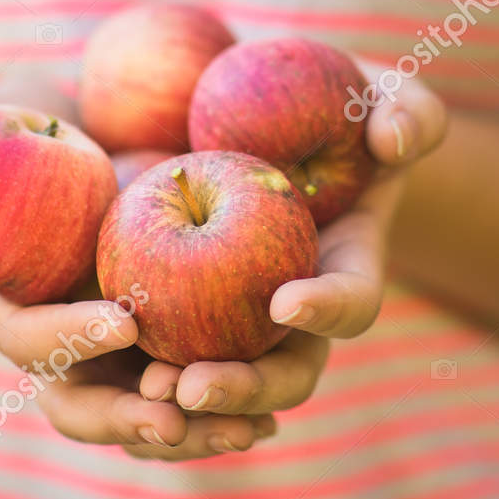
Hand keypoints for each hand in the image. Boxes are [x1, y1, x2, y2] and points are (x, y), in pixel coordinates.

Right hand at [0, 68, 274, 459]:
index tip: (125, 315)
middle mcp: (65, 348)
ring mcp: (118, 362)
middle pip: (81, 406)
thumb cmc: (45, 120)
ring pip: (142, 421)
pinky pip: (193, 405)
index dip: (65, 334)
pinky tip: (266, 419)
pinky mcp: (171, 358)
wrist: (112, 133)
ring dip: (187, 434)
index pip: (25, 336)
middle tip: (172, 410)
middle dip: (123, 417)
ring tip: (238, 428)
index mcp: (14, 303)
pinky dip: (226, 416)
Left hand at [135, 66, 448, 428]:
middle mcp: (292, 313)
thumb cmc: (330, 103)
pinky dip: (130, 384)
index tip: (287, 301)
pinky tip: (94, 374)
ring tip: (149, 397)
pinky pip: (155, 367)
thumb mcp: (376, 92)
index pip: (352, 302)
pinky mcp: (173, 315)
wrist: (252, 122)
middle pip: (283, 375)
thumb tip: (392, 137)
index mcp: (345, 268)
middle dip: (244, 388)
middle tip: (194, 385)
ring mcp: (236, 324)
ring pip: (219, 393)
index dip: (329, 309)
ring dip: (186, 406)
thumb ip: (405, 109)